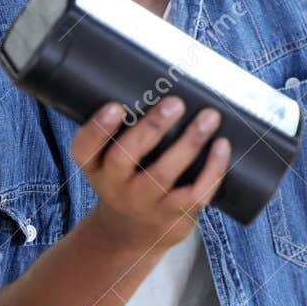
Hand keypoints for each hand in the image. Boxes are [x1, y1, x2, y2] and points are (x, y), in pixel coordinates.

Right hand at [70, 96, 228, 255]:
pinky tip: (222, 146)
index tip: (115, 106)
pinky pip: (195, 193)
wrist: (134, 233)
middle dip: (151, 128)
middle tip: (175, 103)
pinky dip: (212, 169)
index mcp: (96, 166)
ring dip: (189, 143)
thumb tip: (157, 72)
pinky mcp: (174, 213)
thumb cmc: (127, 179)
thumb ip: (122, 129)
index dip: (98, 129)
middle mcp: (115, 186)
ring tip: (209, 117)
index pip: (84, 149)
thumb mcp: (110, 161)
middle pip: (126, 157)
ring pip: (164, 174)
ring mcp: (145, 202)